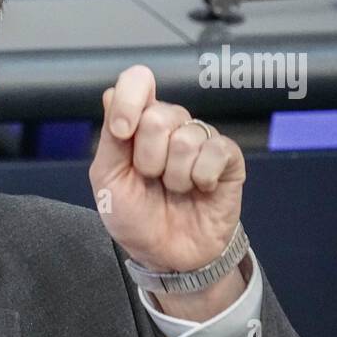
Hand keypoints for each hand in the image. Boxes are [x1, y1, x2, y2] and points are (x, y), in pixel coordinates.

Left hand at [89, 65, 245, 303]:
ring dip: (174, 176)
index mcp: (138, 125)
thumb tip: (112, 93)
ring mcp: (200, 140)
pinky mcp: (227, 158)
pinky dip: (200, 178)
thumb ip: (110, 137)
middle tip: (150, 179)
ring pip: (186, 138)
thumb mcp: (108, 180)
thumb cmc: (134, 217)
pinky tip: (198, 189)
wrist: (166, 255)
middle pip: (160, 116)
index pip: (137, 81)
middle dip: (148, 159)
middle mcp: (171, 125)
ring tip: (174, 189)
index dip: (130, 100)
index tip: (122, 132)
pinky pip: (215, 151)